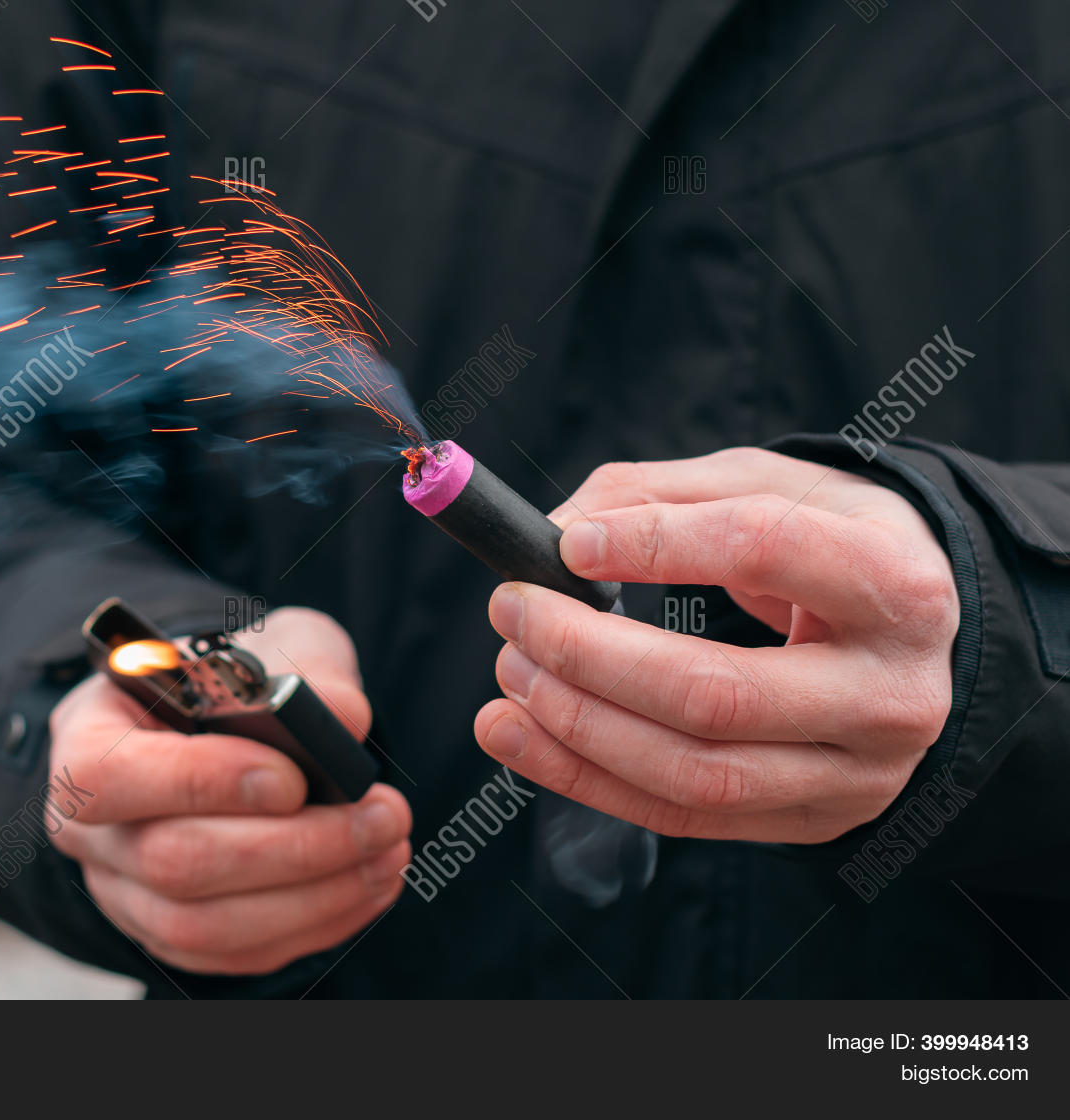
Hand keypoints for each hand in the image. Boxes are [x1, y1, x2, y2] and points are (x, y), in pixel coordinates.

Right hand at [46, 606, 409, 974]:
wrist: (226, 725)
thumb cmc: (237, 681)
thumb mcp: (271, 646)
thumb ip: (306, 668)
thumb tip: (342, 720)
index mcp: (87, 733)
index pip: (110, 776)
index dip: (199, 782)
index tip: (293, 778)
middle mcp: (88, 826)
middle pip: (171, 863)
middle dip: (291, 848)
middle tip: (380, 818)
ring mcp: (122, 890)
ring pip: (204, 925)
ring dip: (314, 895)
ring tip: (388, 851)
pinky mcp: (168, 933)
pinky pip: (235, 953)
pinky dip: (314, 923)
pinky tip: (369, 882)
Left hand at [474, 447, 958, 842]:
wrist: (907, 639)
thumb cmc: (827, 544)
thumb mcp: (764, 485)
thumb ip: (654, 495)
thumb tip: (553, 536)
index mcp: (897, 584)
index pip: (764, 551)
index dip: (654, 545)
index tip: (566, 547)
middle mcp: (890, 694)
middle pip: (715, 693)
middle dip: (589, 655)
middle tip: (513, 609)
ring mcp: (855, 775)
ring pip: (692, 772)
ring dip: (574, 725)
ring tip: (509, 672)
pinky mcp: (809, 821)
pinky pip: (678, 815)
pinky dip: (580, 777)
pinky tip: (514, 733)